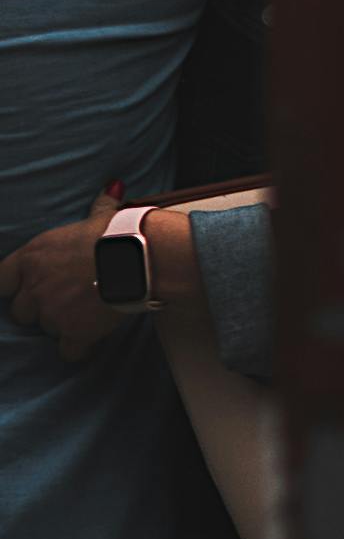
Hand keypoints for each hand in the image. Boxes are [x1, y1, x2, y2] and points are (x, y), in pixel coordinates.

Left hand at [0, 185, 122, 367]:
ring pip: (45, 329)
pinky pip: (67, 352)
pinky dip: (78, 349)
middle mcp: (35, 287)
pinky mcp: (74, 333)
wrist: (135, 259)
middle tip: (62, 302)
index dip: (11, 287)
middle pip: (20, 312)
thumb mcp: (100, 216)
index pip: (0, 280)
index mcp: (32, 257)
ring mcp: (52, 312)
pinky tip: (89, 341)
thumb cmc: (117, 233)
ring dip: (60, 326)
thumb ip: (98, 207)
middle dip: (38, 309)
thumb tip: (113, 187)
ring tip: (83, 316)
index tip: (23, 288)